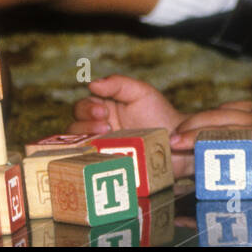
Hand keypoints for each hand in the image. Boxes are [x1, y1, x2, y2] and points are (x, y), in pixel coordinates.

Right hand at [70, 75, 193, 177]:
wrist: (177, 142)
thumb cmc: (158, 114)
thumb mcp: (140, 92)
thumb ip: (118, 84)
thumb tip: (92, 84)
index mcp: (101, 109)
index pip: (81, 107)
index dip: (87, 109)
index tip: (103, 112)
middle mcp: (97, 130)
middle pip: (74, 128)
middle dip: (85, 126)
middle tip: (105, 127)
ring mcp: (100, 150)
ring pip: (78, 148)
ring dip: (87, 143)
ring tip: (106, 140)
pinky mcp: (106, 167)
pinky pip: (89, 166)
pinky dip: (89, 162)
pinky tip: (102, 158)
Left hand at [172, 102, 251, 179]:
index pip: (231, 109)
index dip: (211, 114)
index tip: (196, 119)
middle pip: (218, 117)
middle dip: (194, 123)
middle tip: (174, 131)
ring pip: (218, 132)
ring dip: (194, 138)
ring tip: (176, 143)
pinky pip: (231, 154)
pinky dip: (214, 157)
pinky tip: (200, 162)